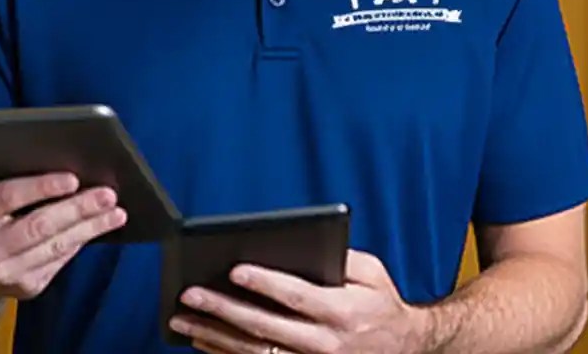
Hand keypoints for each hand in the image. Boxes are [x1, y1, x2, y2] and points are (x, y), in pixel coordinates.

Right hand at [0, 165, 126, 299]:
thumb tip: (29, 147)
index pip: (4, 197)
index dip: (40, 187)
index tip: (72, 178)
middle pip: (38, 226)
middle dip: (77, 208)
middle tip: (107, 193)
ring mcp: (3, 273)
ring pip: (55, 247)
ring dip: (89, 227)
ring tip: (115, 211)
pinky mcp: (24, 288)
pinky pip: (59, 261)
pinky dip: (80, 241)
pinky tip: (97, 227)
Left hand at [169, 250, 431, 353]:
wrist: (405, 349)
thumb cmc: (379, 304)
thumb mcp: (371, 273)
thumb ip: (339, 257)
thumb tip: (298, 244)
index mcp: (343, 311)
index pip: (297, 296)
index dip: (265, 283)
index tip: (234, 270)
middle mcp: (326, 343)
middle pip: (266, 328)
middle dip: (223, 310)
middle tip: (191, 294)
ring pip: (255, 353)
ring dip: (214, 336)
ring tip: (182, 320)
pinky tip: (201, 340)